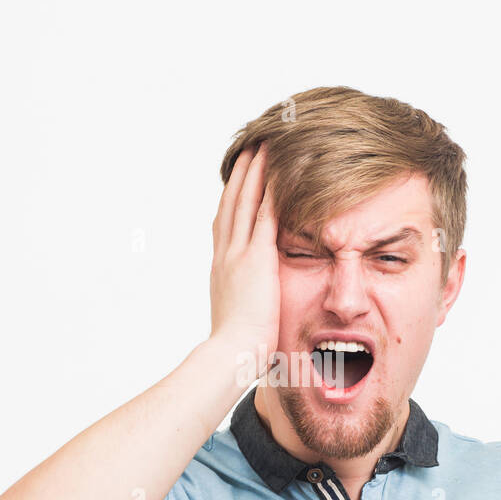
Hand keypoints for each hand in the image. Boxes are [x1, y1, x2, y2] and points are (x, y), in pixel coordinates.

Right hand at [209, 143, 279, 374]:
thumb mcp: (238, 315)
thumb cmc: (237, 345)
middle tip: (248, 150)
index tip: (237, 179)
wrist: (231, 352)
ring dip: (254, 173)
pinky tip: (278, 172)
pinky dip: (270, 191)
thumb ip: (245, 301)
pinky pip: (264, 215)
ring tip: (262, 148)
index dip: (231, 199)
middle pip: (231, 204)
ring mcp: (238, 254)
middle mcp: (225, 255)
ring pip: (245, 202)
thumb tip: (251, 304)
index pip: (225, 224)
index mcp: (222, 268)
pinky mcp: (256, 258)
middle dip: (240, 176)